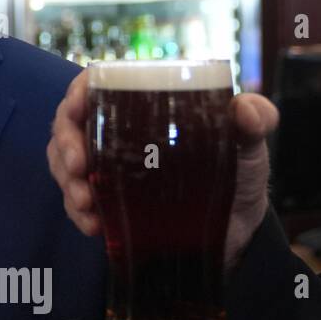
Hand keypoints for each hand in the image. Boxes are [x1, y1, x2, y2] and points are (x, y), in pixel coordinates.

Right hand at [46, 70, 278, 271]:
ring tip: (85, 201)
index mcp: (142, 107)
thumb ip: (256, 123)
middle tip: (78, 166)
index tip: (76, 109)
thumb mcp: (249, 146)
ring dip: (66, 181)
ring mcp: (106, 169)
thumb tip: (245, 110)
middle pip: (69, 126)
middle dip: (64, 145)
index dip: (77, 93)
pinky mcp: (106, 202)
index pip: (96, 87)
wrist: (237, 232)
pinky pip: (76, 202)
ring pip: (64, 163)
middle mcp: (115, 134)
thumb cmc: (239, 175)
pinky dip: (77, 213)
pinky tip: (93, 224)